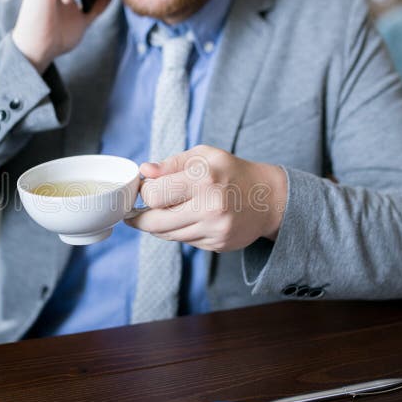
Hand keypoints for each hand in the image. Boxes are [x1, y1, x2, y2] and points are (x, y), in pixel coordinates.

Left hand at [126, 145, 287, 251]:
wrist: (268, 199)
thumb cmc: (232, 172)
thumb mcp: (204, 156)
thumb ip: (172, 163)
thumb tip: (144, 171)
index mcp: (204, 179)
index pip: (154, 194)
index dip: (143, 192)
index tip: (144, 189)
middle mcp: (210, 207)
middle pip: (155, 222)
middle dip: (139, 217)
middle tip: (133, 212)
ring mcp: (215, 229)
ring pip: (167, 235)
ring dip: (158, 225)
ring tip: (161, 212)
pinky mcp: (217, 245)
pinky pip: (184, 242)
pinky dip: (178, 232)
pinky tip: (186, 219)